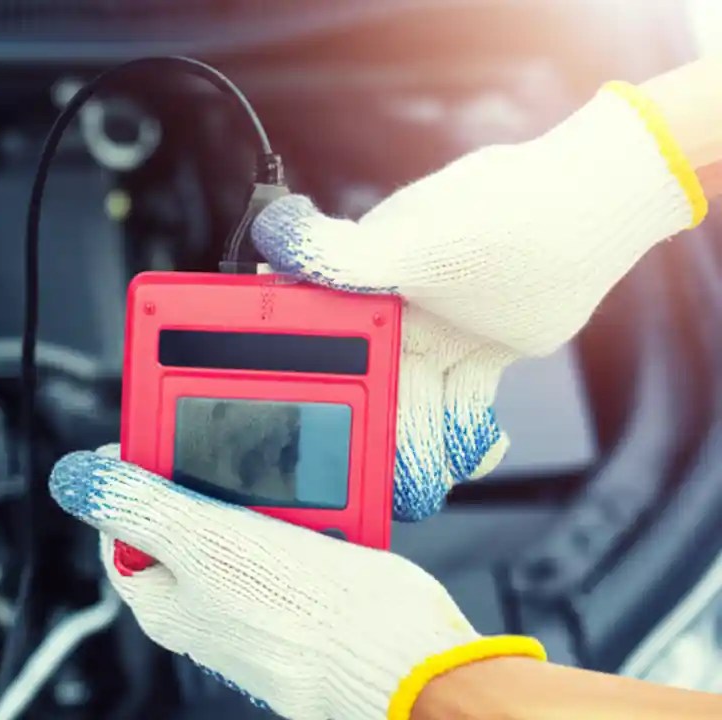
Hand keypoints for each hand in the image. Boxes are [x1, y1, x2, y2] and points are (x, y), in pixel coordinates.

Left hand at [49, 446, 545, 719]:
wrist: (404, 659)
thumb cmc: (302, 620)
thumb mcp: (202, 542)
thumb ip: (139, 504)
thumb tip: (75, 478)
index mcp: (164, 598)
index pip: (121, 524)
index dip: (129, 474)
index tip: (149, 430)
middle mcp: (205, 601)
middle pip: (185, 511)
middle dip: (212, 475)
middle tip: (237, 454)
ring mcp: (257, 595)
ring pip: (247, 516)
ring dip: (271, 492)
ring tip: (294, 494)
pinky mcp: (308, 588)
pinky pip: (299, 530)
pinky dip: (314, 511)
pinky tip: (329, 509)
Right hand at [252, 81, 706, 519]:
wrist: (588, 211)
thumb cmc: (504, 215)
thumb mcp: (417, 246)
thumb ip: (342, 257)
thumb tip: (276, 237)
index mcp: (361, 287)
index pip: (319, 352)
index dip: (315, 403)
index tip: (319, 447)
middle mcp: (389, 310)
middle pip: (367, 391)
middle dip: (375, 441)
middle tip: (386, 484)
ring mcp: (433, 331)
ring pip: (414, 405)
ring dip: (422, 448)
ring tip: (428, 486)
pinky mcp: (475, 347)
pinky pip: (461, 404)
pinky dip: (468, 434)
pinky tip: (482, 449)